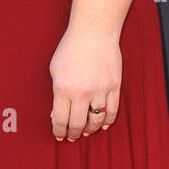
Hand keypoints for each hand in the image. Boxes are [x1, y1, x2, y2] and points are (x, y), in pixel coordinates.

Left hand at [49, 26, 120, 141]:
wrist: (94, 32)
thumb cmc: (70, 49)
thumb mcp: (55, 70)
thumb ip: (56, 94)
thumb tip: (58, 115)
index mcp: (63, 89)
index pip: (60, 119)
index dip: (59, 131)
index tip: (59, 135)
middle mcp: (81, 93)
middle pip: (78, 124)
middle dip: (74, 134)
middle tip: (72, 137)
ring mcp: (100, 90)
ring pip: (97, 120)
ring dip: (91, 129)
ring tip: (86, 131)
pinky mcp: (114, 86)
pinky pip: (112, 111)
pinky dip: (108, 121)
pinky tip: (103, 124)